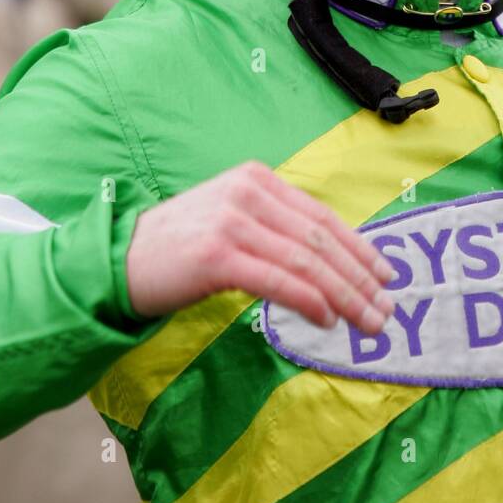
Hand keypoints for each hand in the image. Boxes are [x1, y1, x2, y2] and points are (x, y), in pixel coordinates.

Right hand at [125, 160, 395, 332]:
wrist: (118, 262)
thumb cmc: (179, 249)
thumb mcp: (232, 221)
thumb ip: (275, 230)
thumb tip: (331, 264)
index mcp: (257, 180)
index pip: (321, 216)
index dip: (359, 248)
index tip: (385, 276)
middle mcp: (248, 193)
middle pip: (320, 239)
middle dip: (360, 278)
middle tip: (385, 311)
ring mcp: (233, 221)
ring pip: (306, 261)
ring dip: (345, 296)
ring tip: (366, 323)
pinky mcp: (218, 255)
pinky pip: (279, 280)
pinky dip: (311, 300)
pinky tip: (328, 319)